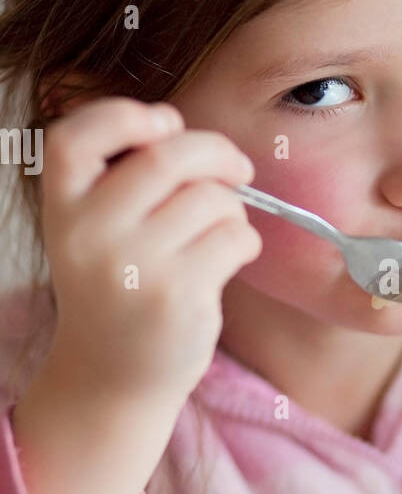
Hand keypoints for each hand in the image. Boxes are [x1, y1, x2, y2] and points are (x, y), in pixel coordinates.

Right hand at [41, 96, 261, 402]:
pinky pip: (236, 237)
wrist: (113, 377)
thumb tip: (187, 133)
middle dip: (217, 153)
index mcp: (63, 208)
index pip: (73, 138)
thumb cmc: (117, 287)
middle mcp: (90, 235)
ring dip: (233, 207)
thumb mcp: (92, 229)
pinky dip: (245, 241)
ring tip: (220, 232)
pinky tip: (229, 260)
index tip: (165, 123)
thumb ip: (122, 178)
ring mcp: (134, 267)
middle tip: (236, 169)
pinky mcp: (179, 296)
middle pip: (168, 156)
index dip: (124, 115)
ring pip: (212, 198)